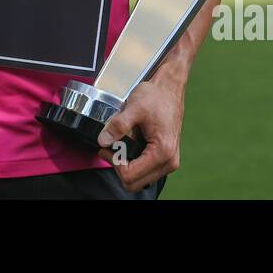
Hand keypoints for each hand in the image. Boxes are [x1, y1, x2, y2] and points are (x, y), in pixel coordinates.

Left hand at [97, 77, 183, 192]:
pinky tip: (128, 147)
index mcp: (162, 152)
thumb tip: (102, 141)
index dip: (114, 163)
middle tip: (109, 148)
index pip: (130, 175)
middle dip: (118, 167)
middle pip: (135, 183)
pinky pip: (146, 172)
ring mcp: (168, 162)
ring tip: (118, 147)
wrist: (169, 89)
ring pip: (140, 180)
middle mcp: (168, 162)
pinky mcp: (165, 158)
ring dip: (126, 167)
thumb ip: (118, 125)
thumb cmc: (156, 96)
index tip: (106, 148)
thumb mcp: (134, 107)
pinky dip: (134, 164)